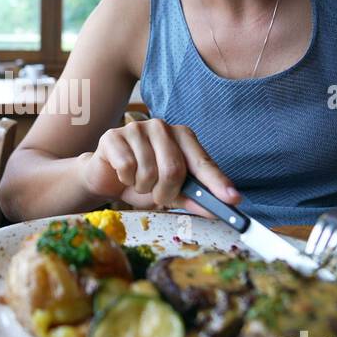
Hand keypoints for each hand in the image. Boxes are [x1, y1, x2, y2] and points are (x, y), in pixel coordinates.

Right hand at [77, 118, 242, 216]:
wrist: (105, 177)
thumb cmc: (142, 182)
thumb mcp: (170, 192)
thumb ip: (191, 198)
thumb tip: (213, 209)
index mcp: (182, 137)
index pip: (203, 162)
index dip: (217, 182)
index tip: (232, 200)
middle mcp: (162, 127)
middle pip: (174, 169)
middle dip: (165, 193)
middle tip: (157, 196)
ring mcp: (137, 128)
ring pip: (149, 172)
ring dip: (143, 188)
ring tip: (137, 182)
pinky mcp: (114, 136)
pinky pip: (127, 167)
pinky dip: (126, 180)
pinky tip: (122, 174)